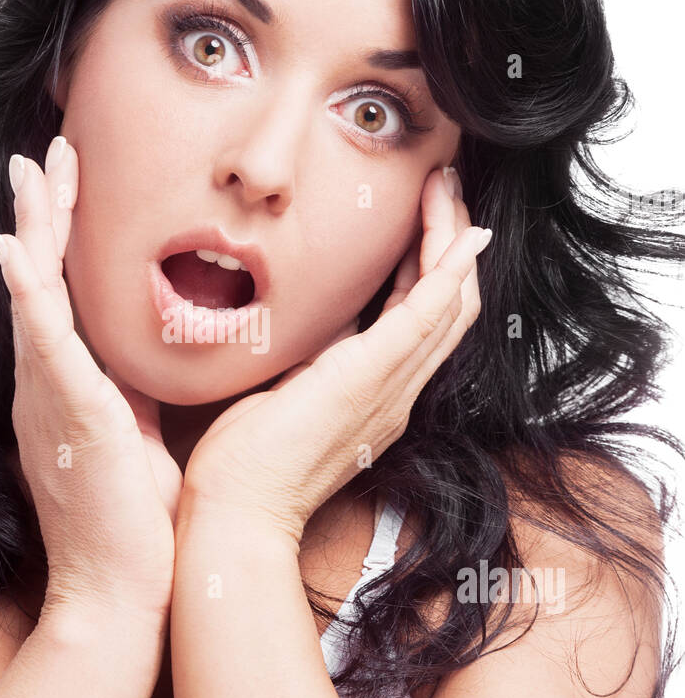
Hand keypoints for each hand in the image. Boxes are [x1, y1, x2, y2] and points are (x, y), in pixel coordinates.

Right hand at [0, 136, 181, 630]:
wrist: (117, 593)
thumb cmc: (131, 525)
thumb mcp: (136, 442)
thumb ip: (131, 396)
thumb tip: (146, 359)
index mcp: (67, 389)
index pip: (63, 298)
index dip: (64, 239)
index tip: (72, 183)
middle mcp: (46, 386)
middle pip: (41, 282)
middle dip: (44, 213)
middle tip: (47, 151)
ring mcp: (50, 398)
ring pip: (37, 296)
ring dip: (34, 229)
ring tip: (33, 169)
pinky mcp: (69, 414)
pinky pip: (43, 342)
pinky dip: (28, 291)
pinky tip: (14, 247)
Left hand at [179, 167, 488, 541]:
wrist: (238, 511)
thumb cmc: (247, 462)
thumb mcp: (285, 391)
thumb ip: (311, 356)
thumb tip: (313, 315)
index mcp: (376, 393)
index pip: (419, 317)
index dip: (428, 262)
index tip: (422, 216)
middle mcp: (397, 391)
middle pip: (449, 305)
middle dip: (451, 239)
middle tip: (445, 186)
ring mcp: (392, 387)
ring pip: (450, 303)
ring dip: (453, 239)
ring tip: (446, 188)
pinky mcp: (372, 377)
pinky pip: (430, 314)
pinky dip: (449, 270)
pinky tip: (460, 235)